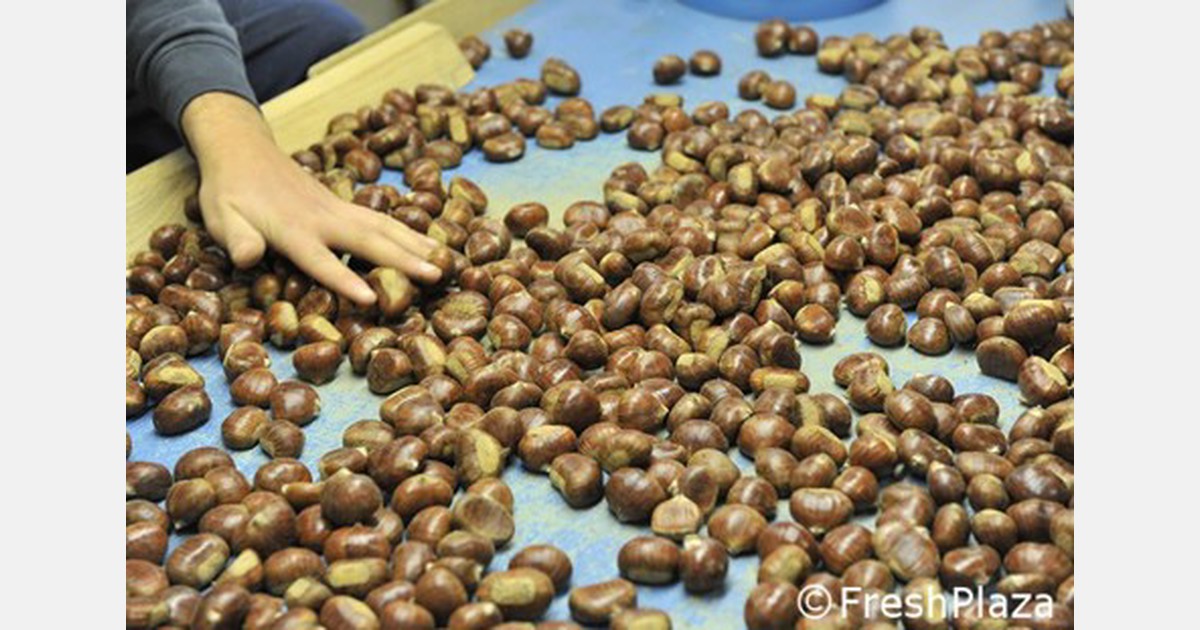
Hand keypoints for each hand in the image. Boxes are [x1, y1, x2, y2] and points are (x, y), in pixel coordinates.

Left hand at [181, 92, 440, 304]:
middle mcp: (323, 217)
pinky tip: (429, 242)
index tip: (371, 299)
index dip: (345, 280)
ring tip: (446, 261)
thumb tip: (246, 258)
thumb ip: (237, 238)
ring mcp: (338, 208)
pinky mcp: (344, 205)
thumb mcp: (220, 217)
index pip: (320, 259)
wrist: (242, 148)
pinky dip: (408, 231)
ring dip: (416, 243)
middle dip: (404, 258)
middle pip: (370, 240)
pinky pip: (382, 219)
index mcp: (292, 228)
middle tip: (436, 275)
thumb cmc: (228, 191)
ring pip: (384, 226)